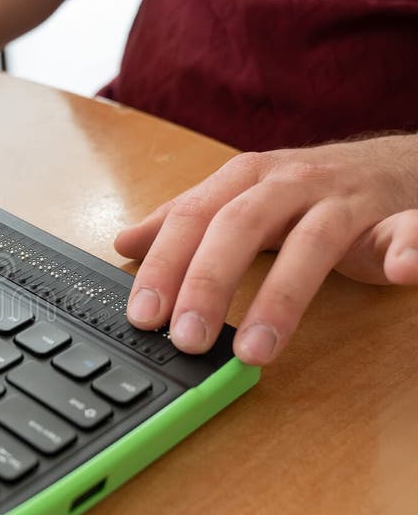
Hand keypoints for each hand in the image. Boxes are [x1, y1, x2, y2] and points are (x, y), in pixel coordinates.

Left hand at [115, 134, 417, 365]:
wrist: (398, 164)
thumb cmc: (308, 191)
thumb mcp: (240, 199)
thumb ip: (185, 221)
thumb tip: (125, 242)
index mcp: (244, 180)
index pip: (191, 219)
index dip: (164, 267)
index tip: (143, 315)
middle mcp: (289, 182)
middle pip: (240, 226)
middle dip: (208, 284)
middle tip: (187, 339)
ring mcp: (345, 199)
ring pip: (312, 242)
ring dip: (281, 297)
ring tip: (255, 349)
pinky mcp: (398, 218)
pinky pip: (406, 232)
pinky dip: (409, 248)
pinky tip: (402, 270)